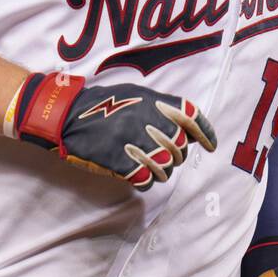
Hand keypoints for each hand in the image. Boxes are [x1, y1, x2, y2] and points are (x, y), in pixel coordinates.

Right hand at [12, 72, 216, 190]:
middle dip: (176, 156)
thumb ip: (161, 107)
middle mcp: (147, 120)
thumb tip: (186, 128)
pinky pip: (145, 179)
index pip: (191, 116)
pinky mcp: (119, 160)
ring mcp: (133, 141)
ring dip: (161, 171)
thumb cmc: (102, 104)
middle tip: (165, 157)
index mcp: (153, 101)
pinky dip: (145, 182)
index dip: (206, 133)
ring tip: (150, 169)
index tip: (211, 146)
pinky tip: (138, 177)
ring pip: (165, 167)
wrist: (67, 114)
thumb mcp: (135, 94)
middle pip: (179, 147)